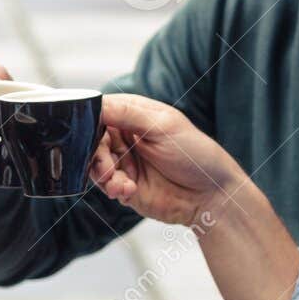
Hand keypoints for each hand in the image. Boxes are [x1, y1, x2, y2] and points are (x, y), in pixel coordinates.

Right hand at [90, 94, 247, 226]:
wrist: (211, 196)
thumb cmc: (196, 154)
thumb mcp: (163, 126)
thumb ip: (128, 114)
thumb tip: (96, 103)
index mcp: (134, 114)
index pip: (101, 110)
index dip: (90, 121)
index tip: (87, 132)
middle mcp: (126, 136)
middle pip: (92, 139)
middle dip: (96, 154)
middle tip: (108, 167)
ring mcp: (125, 162)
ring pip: (95, 164)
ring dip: (104, 174)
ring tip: (120, 183)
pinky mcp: (125, 185)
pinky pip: (106, 185)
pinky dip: (113, 188)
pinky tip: (128, 191)